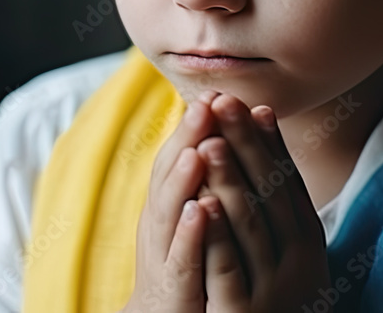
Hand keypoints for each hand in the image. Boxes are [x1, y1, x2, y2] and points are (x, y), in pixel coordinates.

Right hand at [122, 90, 221, 312]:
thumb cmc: (185, 261)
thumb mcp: (193, 211)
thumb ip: (204, 173)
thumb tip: (221, 122)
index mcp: (169, 201)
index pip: (180, 153)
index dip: (196, 124)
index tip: (217, 92)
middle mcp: (160, 221)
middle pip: (171, 173)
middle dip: (189, 137)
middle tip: (206, 104)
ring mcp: (162, 254)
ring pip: (170, 212)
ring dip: (185, 179)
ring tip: (199, 149)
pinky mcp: (172, 290)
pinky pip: (181, 260)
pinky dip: (189, 235)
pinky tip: (201, 210)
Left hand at [194, 94, 331, 312]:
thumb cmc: (269, 292)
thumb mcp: (281, 244)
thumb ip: (273, 196)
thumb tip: (263, 122)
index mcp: (308, 239)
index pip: (285, 180)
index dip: (264, 141)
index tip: (246, 102)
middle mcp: (299, 260)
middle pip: (268, 193)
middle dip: (242, 146)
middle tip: (223, 104)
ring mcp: (273, 287)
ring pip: (248, 225)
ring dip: (228, 180)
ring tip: (209, 143)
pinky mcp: (243, 312)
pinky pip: (227, 266)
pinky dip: (214, 234)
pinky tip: (200, 204)